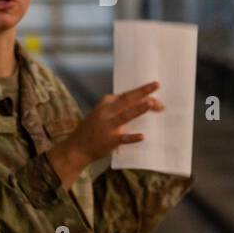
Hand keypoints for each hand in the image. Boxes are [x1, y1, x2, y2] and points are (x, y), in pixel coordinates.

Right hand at [47, 82, 162, 186]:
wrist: (77, 147)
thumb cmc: (93, 128)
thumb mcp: (102, 112)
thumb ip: (118, 107)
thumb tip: (143, 103)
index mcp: (106, 103)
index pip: (127, 95)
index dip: (142, 92)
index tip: (155, 91)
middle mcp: (106, 112)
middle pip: (127, 99)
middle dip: (142, 92)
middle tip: (156, 85)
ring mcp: (108, 126)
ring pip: (125, 115)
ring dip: (138, 109)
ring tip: (150, 103)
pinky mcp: (110, 140)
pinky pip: (123, 138)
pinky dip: (132, 138)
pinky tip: (142, 136)